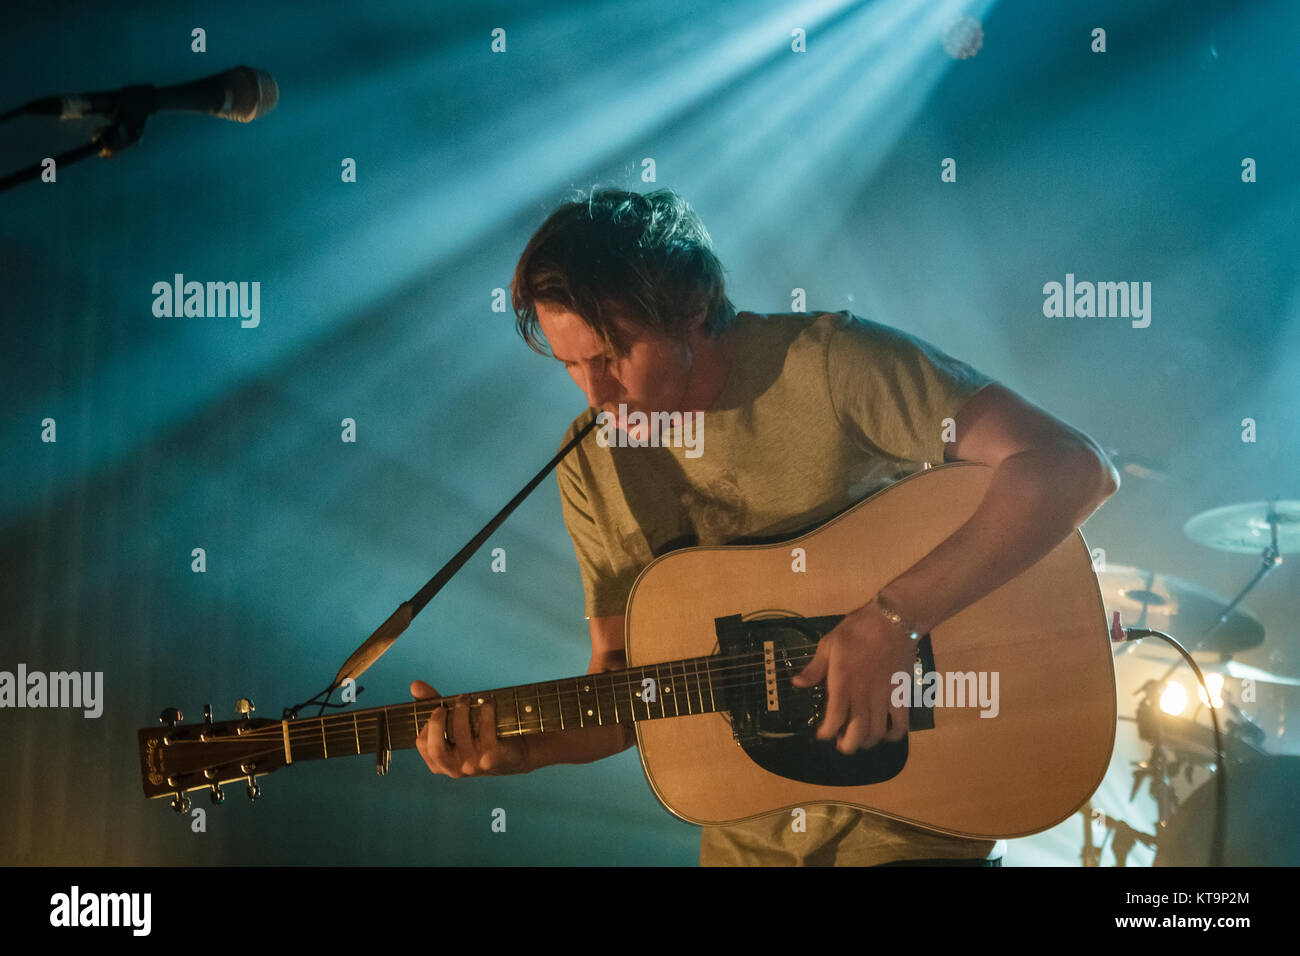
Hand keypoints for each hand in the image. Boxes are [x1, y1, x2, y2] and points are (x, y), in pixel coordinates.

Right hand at [411, 680, 529, 776]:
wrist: (518, 752)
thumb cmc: (479, 735)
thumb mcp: (454, 722)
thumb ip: (433, 705)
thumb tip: (415, 685)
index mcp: (440, 764)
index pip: (422, 744)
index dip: (427, 724)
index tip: (437, 709)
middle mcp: (455, 769)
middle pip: (436, 748)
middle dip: (437, 722)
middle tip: (445, 706)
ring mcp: (474, 765)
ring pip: (460, 735)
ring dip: (462, 710)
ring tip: (467, 698)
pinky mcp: (492, 758)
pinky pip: (485, 731)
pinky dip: (486, 712)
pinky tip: (488, 702)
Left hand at [790, 602, 917, 752]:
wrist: (892, 621)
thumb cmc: (856, 631)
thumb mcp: (828, 645)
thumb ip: (814, 668)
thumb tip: (796, 684)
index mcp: (843, 683)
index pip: (834, 719)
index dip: (827, 733)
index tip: (822, 735)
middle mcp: (863, 695)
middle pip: (857, 733)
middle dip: (848, 745)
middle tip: (842, 743)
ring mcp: (884, 697)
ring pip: (878, 732)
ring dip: (868, 742)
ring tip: (860, 738)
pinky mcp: (902, 694)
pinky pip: (901, 723)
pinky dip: (895, 734)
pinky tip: (887, 734)